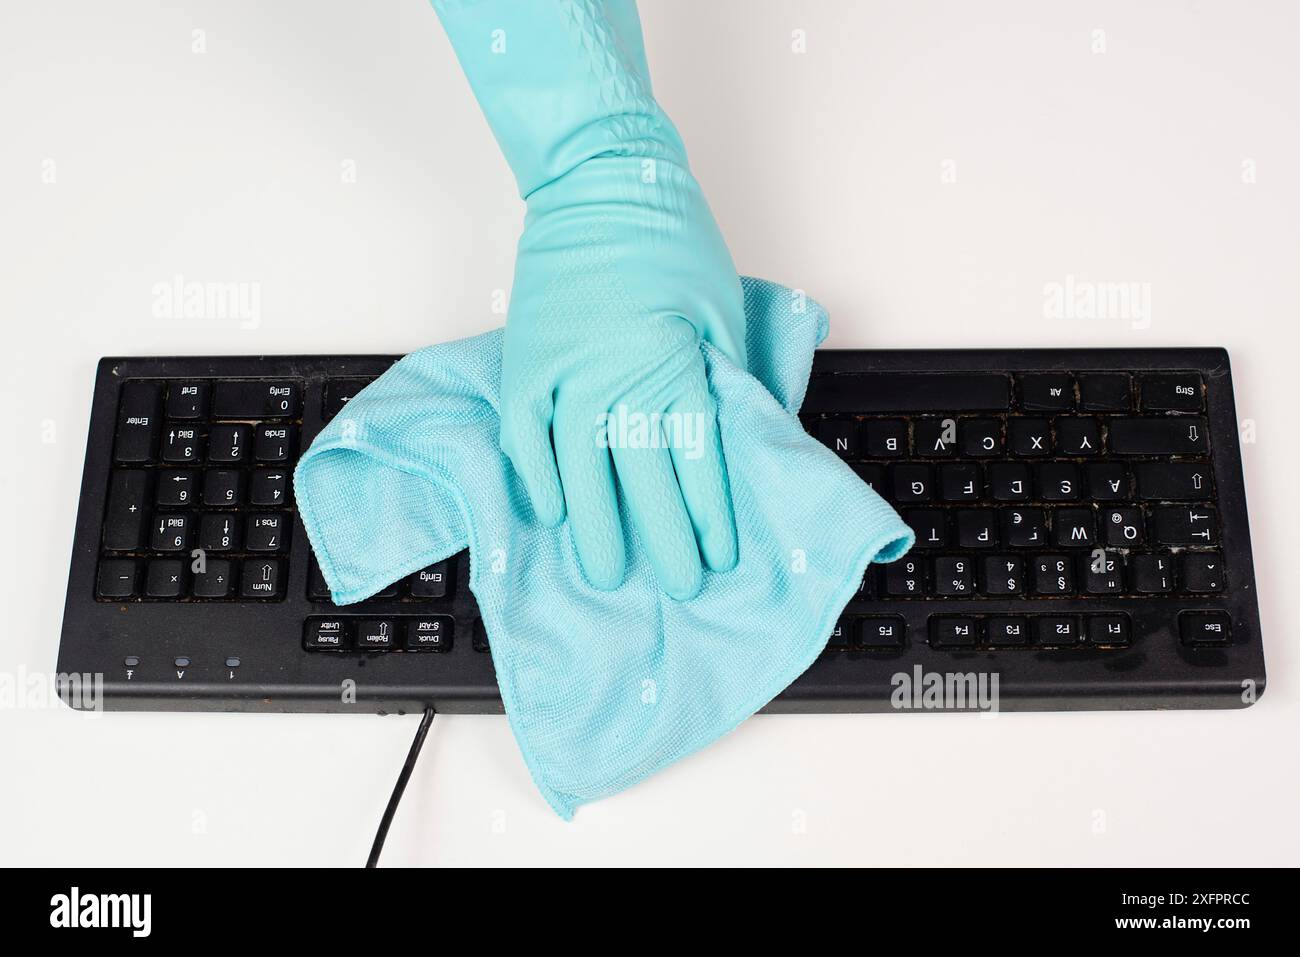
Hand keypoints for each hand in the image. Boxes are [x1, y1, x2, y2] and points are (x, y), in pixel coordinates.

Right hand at [499, 153, 745, 599]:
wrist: (600, 184)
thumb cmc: (671, 239)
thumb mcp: (723, 308)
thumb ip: (729, 375)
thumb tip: (743, 435)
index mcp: (676, 366)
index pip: (698, 460)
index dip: (710, 515)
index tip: (719, 556)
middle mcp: (618, 380)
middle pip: (643, 480)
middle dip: (664, 540)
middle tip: (678, 587)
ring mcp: (564, 374)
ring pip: (581, 471)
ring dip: (597, 528)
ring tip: (608, 574)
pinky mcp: (527, 364)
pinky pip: (526, 436)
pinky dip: (537, 477)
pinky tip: (550, 514)